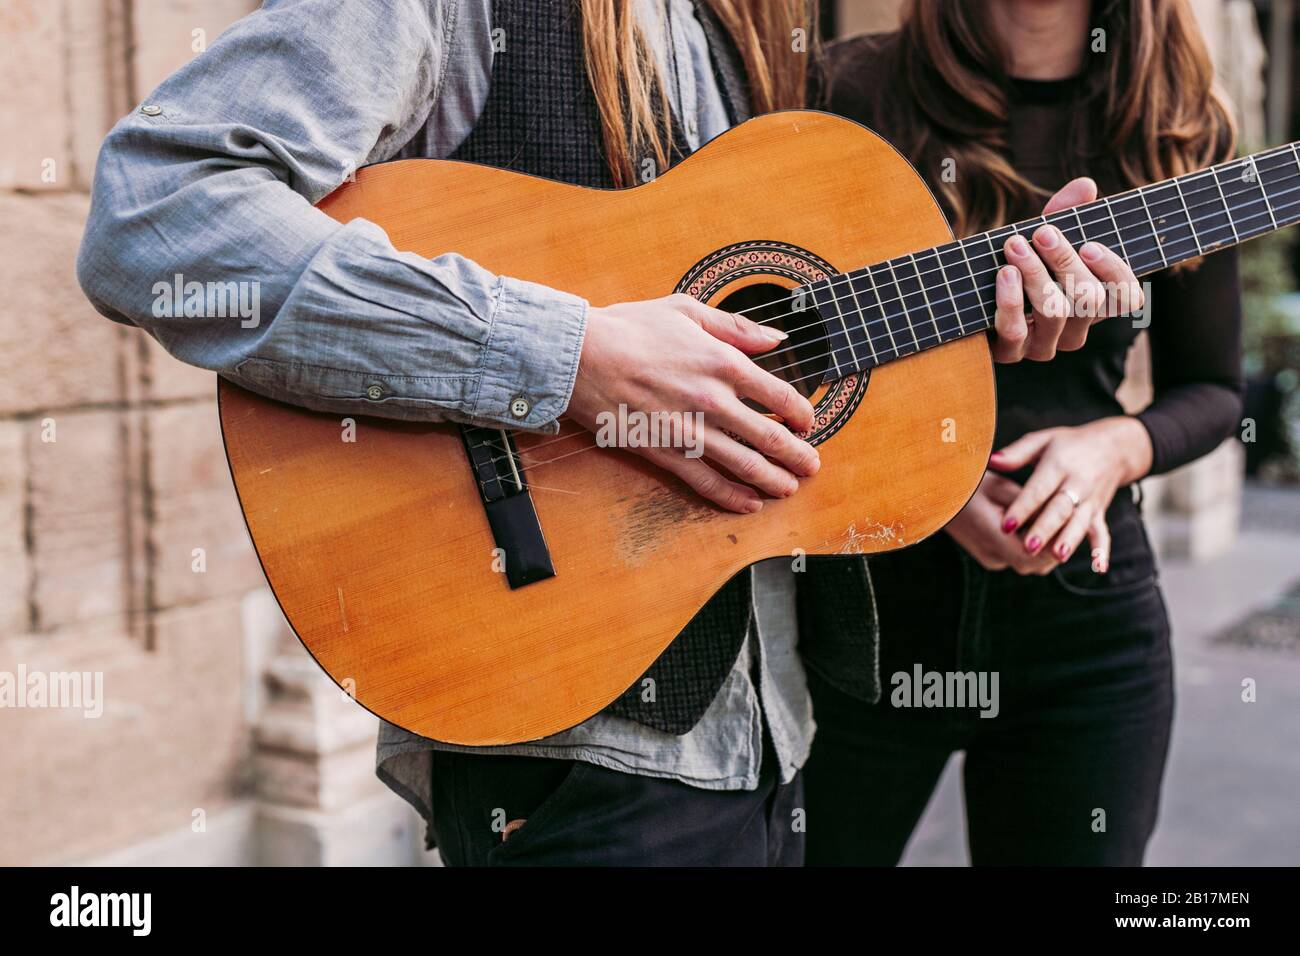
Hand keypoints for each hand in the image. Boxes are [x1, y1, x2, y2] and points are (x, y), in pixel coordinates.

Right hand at [569, 294, 819, 512]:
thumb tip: (775, 338)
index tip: (808, 423)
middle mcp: (714, 401)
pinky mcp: (665, 454)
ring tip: (789, 488)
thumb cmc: (629, 328)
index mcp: (724, 363)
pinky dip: (733, 496)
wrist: (579, 356)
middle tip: (812, 465)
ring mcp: (690, 432)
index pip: (782, 397)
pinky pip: (707, 482)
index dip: (803, 415)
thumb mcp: (687, 310)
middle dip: (798, 456)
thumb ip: (736, 327)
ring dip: (774, 480)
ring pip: (746, 466)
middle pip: (771, 438)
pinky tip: (749, 503)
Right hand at [944, 471, 1078, 573]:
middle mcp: (991, 555)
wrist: (932, 491)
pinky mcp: (988, 554)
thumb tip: (1054, 513)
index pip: (1033, 556)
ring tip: (1054, 523)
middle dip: (1053, 549)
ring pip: (1028, 563)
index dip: (1054, 546)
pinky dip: (1031, 547)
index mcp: (990, 536)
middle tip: (1068, 524)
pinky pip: (1017, 557)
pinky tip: (1036, 525)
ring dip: (1043, 550)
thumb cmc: (964, 480)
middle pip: (1034, 564)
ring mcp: (989, 558)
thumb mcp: (998, 484)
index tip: (1069, 525)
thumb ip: (1027, 503)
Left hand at [990, 418, 1153, 569]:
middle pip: (1060, 509)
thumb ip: (1017, 453)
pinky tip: (1099, 568)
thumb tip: (991, 460)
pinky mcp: (1099, 512)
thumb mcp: (1043, 440)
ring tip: (1057, 556)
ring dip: (1069, 540)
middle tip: (1027, 547)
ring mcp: (1091, 500)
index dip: (1022, 507)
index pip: (1038, 489)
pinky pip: (1102, 532)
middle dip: (1044, 529)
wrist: (1114, 446)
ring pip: (1080, 523)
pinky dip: (1102, 550)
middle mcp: (1077, 484)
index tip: (1005, 525)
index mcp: (1059, 465)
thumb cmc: (1068, 444)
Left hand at [992, 178, 1143, 362]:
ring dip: (1035, 274)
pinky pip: (1016, 332)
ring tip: (1015, 246)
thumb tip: (1084, 185)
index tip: (1090, 246)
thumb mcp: (1043, 235)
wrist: (966, 291)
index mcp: (1094, 304)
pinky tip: (1004, 274)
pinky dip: (1010, 300)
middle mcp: (1075, 331)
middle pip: (1089, 301)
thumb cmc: (1016, 261)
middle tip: (1043, 233)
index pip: (1127, 298)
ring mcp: (1043, 346)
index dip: (1115, 273)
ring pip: (1054, 313)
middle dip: (1065, 262)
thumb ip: (1066, 212)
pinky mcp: (1009, 353)